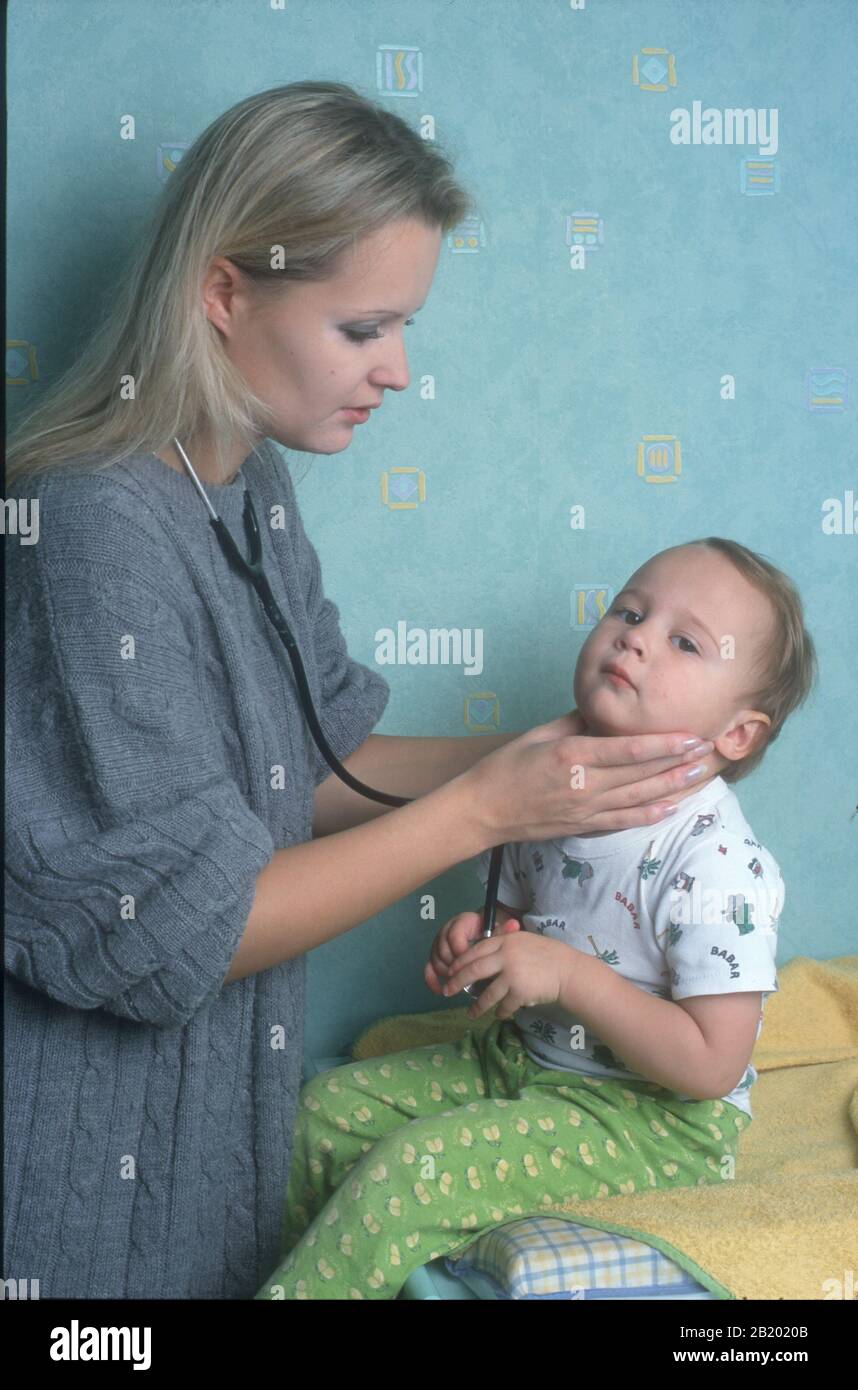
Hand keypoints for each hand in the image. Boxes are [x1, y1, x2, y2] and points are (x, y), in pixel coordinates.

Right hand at [424, 910, 521, 994]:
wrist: (481, 930)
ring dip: (447, 975)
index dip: (462, 954)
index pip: (455, 937)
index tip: (475, 966)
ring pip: (436, 961)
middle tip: (468, 980)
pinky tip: (439, 991)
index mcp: (461, 922)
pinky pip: (428, 968)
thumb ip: (503, 930)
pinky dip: (432, 980)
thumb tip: (514, 924)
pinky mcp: (434, 955)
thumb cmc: (489, 932)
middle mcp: (446, 930)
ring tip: (460, 986)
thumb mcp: (497, 930)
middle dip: (455, 968)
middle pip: (443, 951)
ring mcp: (438, 943)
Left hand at [441, 930, 575, 1021]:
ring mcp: (512, 975)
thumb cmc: (547, 955)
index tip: (451, 971)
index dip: (460, 962)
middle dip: (457, 982)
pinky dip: (500, 1012)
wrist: (568, 970)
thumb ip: (503, 945)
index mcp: (505, 941)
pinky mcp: (520, 992)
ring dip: (477, 1006)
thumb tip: (480, 956)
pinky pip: (504, 1005)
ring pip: (486, 993)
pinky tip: (499, 1015)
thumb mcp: (523, 941)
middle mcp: (506, 956)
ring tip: (470, 1013)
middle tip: (447, 991)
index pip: (475, 950)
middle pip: (473, 970)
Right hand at [464, 723, 715, 845]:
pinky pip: (623, 822)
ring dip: (673, 786)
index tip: (691, 735)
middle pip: (642, 774)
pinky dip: (649, 815)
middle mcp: (583, 785)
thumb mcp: (539, 734)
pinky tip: (672, 807)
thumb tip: (606, 711)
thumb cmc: (506, 767)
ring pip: (639, 798)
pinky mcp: (582, 827)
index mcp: (572, 755)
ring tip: (701, 774)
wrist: (482, 809)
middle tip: (710, 750)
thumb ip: (576, 723)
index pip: (629, 750)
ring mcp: (585, 810)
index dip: (665, 744)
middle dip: (679, 761)